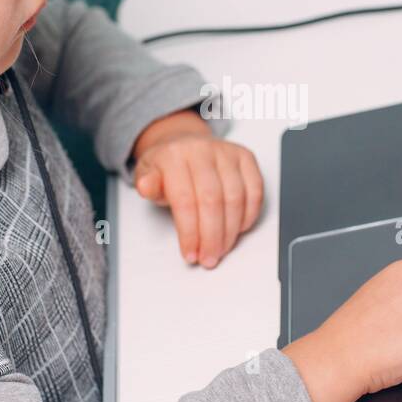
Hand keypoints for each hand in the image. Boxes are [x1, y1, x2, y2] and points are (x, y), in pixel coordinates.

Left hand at [131, 110, 262, 267]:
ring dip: (230, 231)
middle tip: (208, 258)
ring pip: (235, 198)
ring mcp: (227, 152)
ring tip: (221, 249)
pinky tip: (238, 229)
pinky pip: (255, 190)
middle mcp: (202, 151)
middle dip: (212, 237)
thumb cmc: (167, 167)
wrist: (184, 143)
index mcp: (174, 156)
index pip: (185, 200)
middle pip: (212, 201)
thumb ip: (147, 185)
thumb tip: (146, 186)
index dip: (189, 232)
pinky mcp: (245, 157)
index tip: (190, 254)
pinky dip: (249, 214)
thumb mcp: (147, 175)